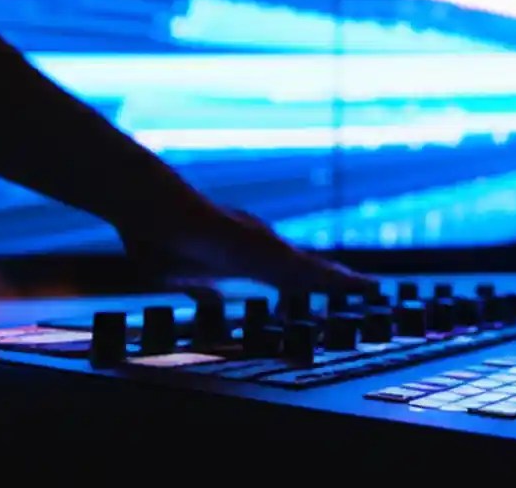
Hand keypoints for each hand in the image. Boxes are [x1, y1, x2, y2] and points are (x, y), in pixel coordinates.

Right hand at [120, 205, 376, 292]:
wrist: (147, 211)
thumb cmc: (157, 240)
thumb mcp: (180, 278)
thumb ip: (201, 291)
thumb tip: (211, 304)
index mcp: (242, 262)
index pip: (285, 278)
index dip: (311, 286)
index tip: (332, 294)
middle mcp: (258, 250)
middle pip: (307, 271)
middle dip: (336, 281)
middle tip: (368, 286)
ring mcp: (260, 246)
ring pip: (310, 267)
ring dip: (338, 278)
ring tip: (368, 285)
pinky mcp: (259, 244)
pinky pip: (300, 264)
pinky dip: (325, 275)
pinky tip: (346, 281)